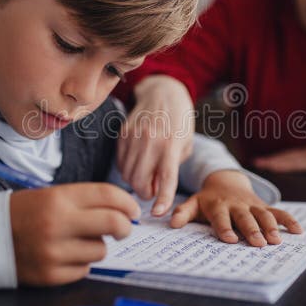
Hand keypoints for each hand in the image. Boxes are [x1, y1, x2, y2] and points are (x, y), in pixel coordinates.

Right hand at [9, 183, 139, 285]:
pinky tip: (64, 255)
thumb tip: (124, 210)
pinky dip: (80, 263)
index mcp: (59, 199)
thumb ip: (86, 201)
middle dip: (125, 226)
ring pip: (101, 250)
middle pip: (114, 224)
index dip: (127, 202)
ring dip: (96, 246)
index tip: (132, 209)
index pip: (108, 196)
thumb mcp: (51, 195)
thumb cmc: (25, 213)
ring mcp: (54, 252)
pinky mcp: (50, 275)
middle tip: (122, 228)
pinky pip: (84, 270)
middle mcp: (58, 224)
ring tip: (77, 241)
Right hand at [117, 75, 194, 215]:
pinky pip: (120, 164)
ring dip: (137, 182)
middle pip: (140, 182)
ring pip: (127, 175)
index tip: (158, 213)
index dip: (163, 199)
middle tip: (154, 189)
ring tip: (147, 173)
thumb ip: (172, 167)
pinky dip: (128, 170)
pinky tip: (138, 162)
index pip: (166, 178)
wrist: (163, 92)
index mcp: (171, 144)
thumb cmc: (179, 122)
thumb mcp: (185, 144)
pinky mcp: (122, 134)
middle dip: (146, 193)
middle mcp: (150, 141)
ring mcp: (133, 137)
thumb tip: (155, 189)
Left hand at [170, 170, 302, 246]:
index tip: (229, 239)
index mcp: (218, 206)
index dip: (225, 228)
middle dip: (252, 230)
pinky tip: (298, 231)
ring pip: (263, 215)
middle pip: (245, 218)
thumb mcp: (193, 203)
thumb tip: (171, 223)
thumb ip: (183, 213)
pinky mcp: (263, 206)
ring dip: (271, 227)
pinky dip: (288, 220)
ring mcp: (251, 205)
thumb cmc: (207, 199)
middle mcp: (236, 205)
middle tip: (259, 243)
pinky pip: (278, 212)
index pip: (221, 218)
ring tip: (277, 240)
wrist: (225, 181)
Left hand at [253, 145, 305, 173]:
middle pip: (288, 157)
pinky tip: (280, 165)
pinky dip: (288, 164)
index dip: (277, 159)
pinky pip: (301, 163)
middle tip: (256, 163)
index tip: (263, 161)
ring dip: (276, 161)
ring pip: (291, 159)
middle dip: (272, 160)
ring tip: (263, 164)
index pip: (291, 157)